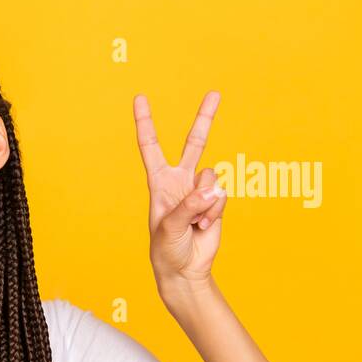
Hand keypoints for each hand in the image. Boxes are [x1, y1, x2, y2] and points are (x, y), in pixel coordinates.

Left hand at [133, 91, 228, 289]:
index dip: (145, 123)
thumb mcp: (168, 228)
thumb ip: (187, 206)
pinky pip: (222, 195)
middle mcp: (180, 181)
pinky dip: (215, 212)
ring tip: (194, 223)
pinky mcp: (216, 201)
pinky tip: (203, 226)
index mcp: (159, 182)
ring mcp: (200, 190)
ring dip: (205, 202)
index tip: (140, 98)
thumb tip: (210, 189)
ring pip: (212, 177)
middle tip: (215, 93)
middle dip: (205, 118)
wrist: (185, 268)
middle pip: (195, 143)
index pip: (151, 147)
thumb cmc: (166, 249)